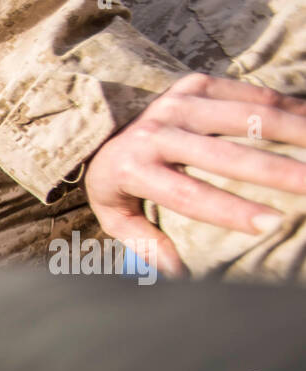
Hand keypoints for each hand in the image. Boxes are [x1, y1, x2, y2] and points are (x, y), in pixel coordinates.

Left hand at [84, 73, 305, 277]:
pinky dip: (286, 107)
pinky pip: (248, 93)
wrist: (97, 123)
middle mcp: (156, 132)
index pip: (190, 194)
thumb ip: (144, 244)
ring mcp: (176, 103)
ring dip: (295, 131)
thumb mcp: (115, 215)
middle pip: (227, 155)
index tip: (270, 224)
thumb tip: (176, 273)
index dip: (232, 211)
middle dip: (278, 172)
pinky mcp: (194, 84)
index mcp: (134, 168)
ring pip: (247, 117)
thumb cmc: (115, 180)